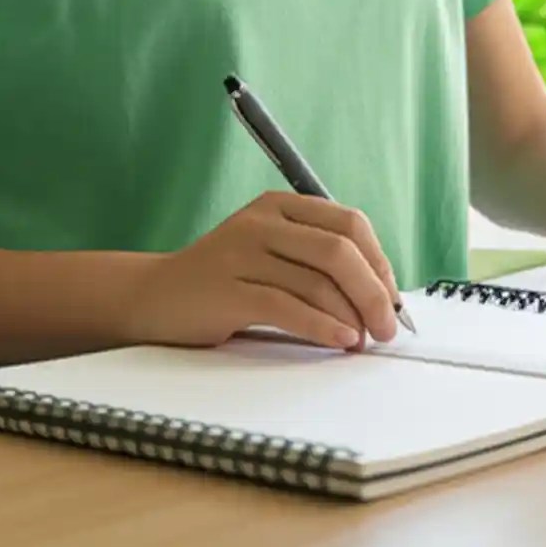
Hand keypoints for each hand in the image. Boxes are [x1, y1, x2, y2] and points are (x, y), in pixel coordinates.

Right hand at [125, 191, 401, 349]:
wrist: (152, 299)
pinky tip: (341, 340)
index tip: (393, 299)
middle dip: (374, 293)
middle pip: (340, 251)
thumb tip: (384, 298)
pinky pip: (288, 307)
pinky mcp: (226, 289)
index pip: (350, 224)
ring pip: (317, 282)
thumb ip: (320, 265)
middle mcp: (261, 222)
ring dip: (351, 316)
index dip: (379, 263)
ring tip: (364, 340)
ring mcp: (240, 252)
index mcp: (281, 206)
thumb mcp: (274, 256)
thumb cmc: (227, 283)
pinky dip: (322, 327)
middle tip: (388, 328)